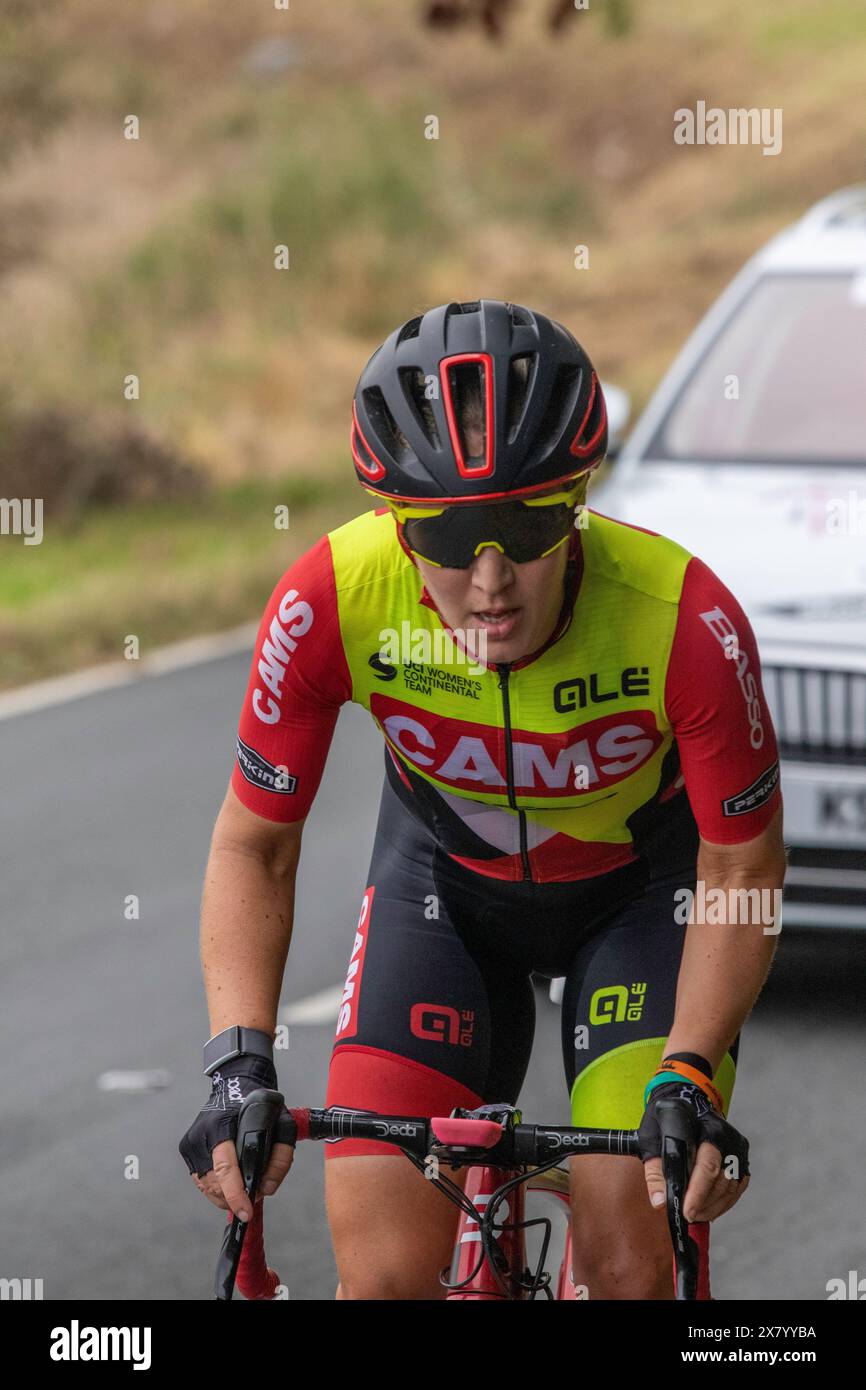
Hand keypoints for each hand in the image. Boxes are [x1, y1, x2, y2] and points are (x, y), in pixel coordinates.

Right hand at [179, 1056, 295, 1220]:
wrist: (234, 1085)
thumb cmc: (259, 1106)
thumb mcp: (282, 1123)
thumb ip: (281, 1157)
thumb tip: (267, 1188)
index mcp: (222, 1124)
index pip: (225, 1167)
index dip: (234, 1193)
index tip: (245, 1212)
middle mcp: (201, 1133)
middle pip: (214, 1183)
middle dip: (234, 1198)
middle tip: (252, 1199)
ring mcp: (190, 1141)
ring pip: (206, 1186)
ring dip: (225, 1196)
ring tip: (242, 1190)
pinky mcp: (186, 1147)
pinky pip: (201, 1180)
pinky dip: (216, 1187)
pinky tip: (229, 1182)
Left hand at [638, 1081, 749, 1221]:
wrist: (685, 1097)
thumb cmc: (662, 1120)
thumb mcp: (648, 1139)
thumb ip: (654, 1172)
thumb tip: (660, 1203)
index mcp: (693, 1121)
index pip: (700, 1161)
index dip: (695, 1191)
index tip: (685, 1212)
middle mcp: (718, 1128)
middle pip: (717, 1174)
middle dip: (703, 1202)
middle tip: (688, 1218)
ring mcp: (733, 1140)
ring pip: (730, 1182)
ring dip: (714, 1205)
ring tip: (696, 1216)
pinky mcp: (742, 1151)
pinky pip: (738, 1183)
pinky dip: (725, 1200)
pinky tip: (709, 1208)